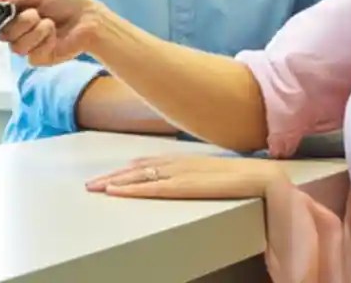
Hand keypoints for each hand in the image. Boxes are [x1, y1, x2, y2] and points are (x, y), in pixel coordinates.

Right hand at [0, 0, 112, 65]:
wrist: (89, 18)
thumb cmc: (67, 3)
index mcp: (17, 15)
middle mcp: (21, 32)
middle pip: (3, 35)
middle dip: (20, 22)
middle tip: (36, 14)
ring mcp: (30, 46)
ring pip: (16, 47)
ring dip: (34, 32)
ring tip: (50, 24)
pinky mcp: (41, 59)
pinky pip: (31, 55)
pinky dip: (44, 41)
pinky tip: (55, 36)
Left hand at [84, 154, 289, 199]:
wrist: (261, 177)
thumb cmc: (238, 177)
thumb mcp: (207, 173)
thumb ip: (191, 174)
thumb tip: (179, 180)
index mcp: (181, 159)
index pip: (144, 163)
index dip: (123, 170)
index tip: (106, 176)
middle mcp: (175, 162)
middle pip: (135, 169)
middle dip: (111, 177)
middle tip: (89, 185)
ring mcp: (178, 173)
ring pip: (137, 176)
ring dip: (114, 183)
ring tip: (95, 188)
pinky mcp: (184, 185)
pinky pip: (151, 188)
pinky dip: (130, 189)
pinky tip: (116, 192)